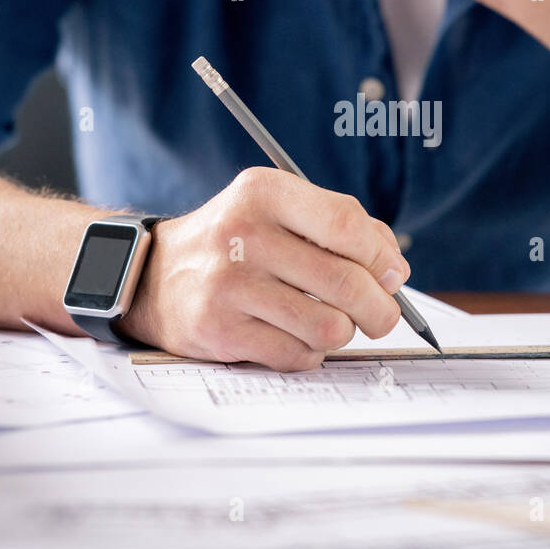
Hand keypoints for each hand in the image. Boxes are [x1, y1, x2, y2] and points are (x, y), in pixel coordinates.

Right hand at [123, 167, 408, 370]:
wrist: (154, 274)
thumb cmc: (237, 242)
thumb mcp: (280, 209)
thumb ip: (344, 227)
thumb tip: (395, 270)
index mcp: (265, 193)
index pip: (346, 224)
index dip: (382, 257)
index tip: (392, 276)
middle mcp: (243, 234)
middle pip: (345, 282)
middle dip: (380, 308)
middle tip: (382, 316)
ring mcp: (228, 285)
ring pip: (328, 326)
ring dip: (342, 332)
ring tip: (331, 323)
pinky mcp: (219, 330)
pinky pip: (297, 355)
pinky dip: (309, 353)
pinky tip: (295, 337)